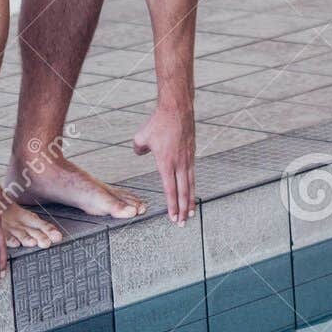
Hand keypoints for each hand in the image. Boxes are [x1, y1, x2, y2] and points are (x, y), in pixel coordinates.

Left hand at [133, 105, 195, 223]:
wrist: (177, 109)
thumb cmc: (158, 122)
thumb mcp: (141, 137)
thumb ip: (139, 149)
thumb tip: (139, 153)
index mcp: (166, 163)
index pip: (170, 190)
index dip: (172, 206)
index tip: (173, 217)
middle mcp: (179, 164)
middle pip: (182, 192)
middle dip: (182, 209)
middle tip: (182, 223)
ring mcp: (188, 159)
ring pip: (190, 185)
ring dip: (190, 200)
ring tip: (190, 213)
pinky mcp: (192, 153)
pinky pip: (192, 174)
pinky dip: (192, 186)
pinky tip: (192, 192)